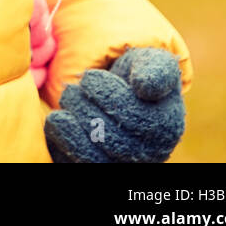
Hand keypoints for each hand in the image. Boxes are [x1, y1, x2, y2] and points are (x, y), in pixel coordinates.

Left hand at [44, 47, 184, 162]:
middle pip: (115, 141)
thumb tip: (145, 86)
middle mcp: (150, 151)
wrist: (118, 90)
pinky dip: (64, 141)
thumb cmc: (135, 72)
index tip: (90, 77)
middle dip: (87, 108)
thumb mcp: (150, 60)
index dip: (109, 96)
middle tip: (74, 88)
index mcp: (167, 126)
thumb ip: (155, 69)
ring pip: (96, 157)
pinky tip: (57, 119)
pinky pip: (77, 164)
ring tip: (67, 99)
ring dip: (76, 124)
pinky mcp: (98, 164)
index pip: (137, 119)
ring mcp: (124, 162)